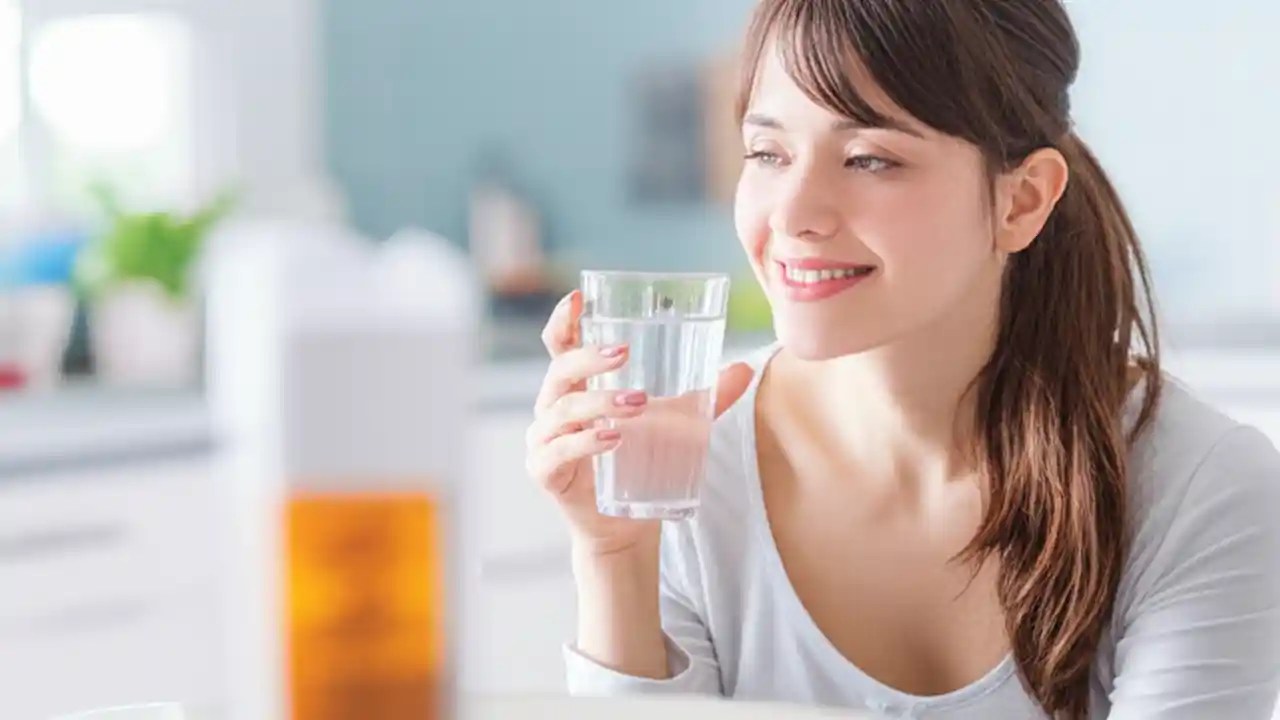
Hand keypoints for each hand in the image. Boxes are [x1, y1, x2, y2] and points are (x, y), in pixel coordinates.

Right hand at [524, 290, 753, 555]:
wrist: (627, 526)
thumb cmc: (641, 464)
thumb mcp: (676, 425)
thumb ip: (705, 397)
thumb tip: (744, 368)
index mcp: (577, 387)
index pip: (560, 345)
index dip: (563, 320)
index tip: (577, 298)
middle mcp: (554, 408)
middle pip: (559, 371)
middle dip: (589, 357)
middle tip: (625, 353)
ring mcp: (545, 440)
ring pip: (562, 410)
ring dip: (599, 401)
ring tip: (638, 403)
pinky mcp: (546, 471)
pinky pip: (559, 451)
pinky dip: (585, 441)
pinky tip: (612, 437)